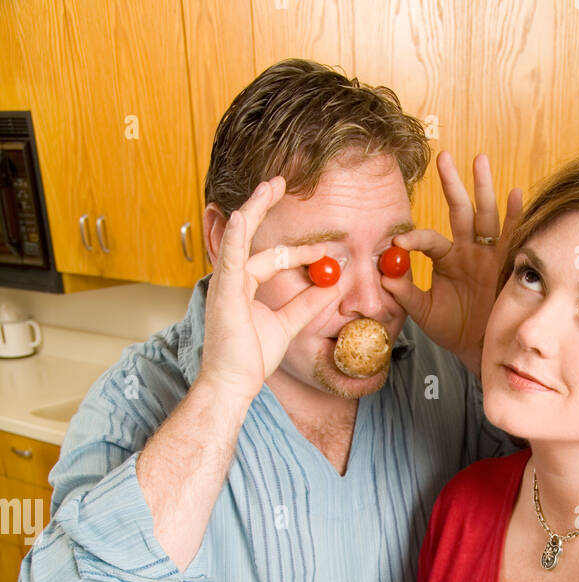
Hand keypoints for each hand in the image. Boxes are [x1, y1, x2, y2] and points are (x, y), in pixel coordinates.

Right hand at [199, 175, 342, 402]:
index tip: (327, 250)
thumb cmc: (252, 358)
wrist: (234, 384)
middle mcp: (231, 279)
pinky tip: (243, 215)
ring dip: (254, 207)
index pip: (274, 258)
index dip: (302, 252)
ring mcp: (225, 284)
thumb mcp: (288, 325)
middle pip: (253, 237)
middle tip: (282, 182)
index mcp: (243, 285)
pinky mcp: (225, 293)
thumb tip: (334, 285)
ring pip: (240, 236)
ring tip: (270, 184)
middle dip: (266, 206)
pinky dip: (237, 236)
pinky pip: (232, 259)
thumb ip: (308, 303)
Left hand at [381, 152, 521, 372]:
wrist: (479, 349)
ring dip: (483, 187)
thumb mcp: (424, 312)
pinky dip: (515, 215)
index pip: (428, 239)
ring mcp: (489, 253)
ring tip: (479, 159)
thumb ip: (405, 294)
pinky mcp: (508, 264)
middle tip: (442, 157)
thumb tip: (383, 277)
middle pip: (459, 210)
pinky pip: (512, 236)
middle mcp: (468, 249)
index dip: (413, 240)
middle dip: (452, 184)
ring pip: (486, 214)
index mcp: (446, 258)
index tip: (397, 243)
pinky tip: (516, 193)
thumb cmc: (452, 329)